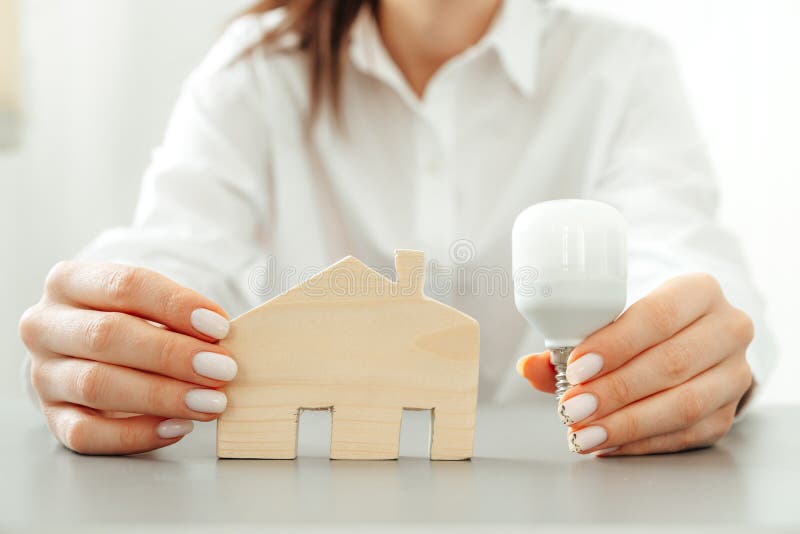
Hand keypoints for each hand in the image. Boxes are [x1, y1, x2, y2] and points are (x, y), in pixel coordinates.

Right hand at [19, 261, 236, 454]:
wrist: (98, 349)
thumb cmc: (135, 318)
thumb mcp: (150, 302)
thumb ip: (179, 314)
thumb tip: (221, 338)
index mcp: (69, 281)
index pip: (125, 286)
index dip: (176, 306)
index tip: (220, 327)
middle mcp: (45, 325)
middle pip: (107, 335)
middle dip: (172, 355)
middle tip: (221, 369)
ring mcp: (43, 374)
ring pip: (96, 385)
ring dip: (161, 396)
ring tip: (210, 402)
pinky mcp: (52, 416)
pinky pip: (87, 433)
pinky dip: (137, 434)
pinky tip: (178, 427)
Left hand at [517, 273, 753, 455]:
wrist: (694, 335)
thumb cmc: (644, 324)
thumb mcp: (612, 318)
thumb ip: (569, 341)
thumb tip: (529, 367)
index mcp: (699, 291)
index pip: (658, 316)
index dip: (615, 345)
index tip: (576, 368)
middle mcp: (728, 329)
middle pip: (671, 364)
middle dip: (614, 391)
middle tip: (572, 408)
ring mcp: (734, 373)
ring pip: (684, 404)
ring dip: (626, 424)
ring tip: (583, 434)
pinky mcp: (729, 411)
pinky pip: (687, 434)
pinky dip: (641, 442)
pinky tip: (607, 444)